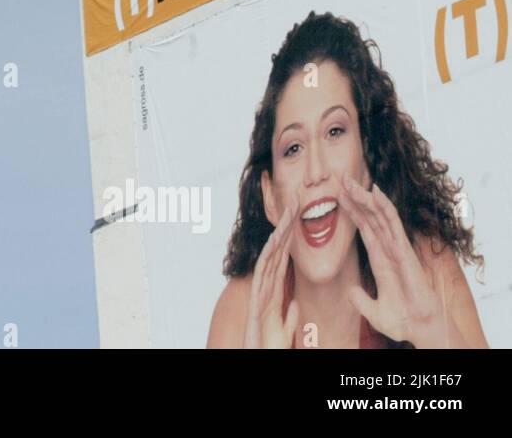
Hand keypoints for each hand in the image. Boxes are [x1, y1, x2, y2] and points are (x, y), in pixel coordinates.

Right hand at [243, 203, 300, 348]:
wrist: (258, 359)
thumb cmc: (268, 348)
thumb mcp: (284, 330)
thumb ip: (289, 315)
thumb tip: (294, 303)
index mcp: (275, 292)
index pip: (285, 256)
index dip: (292, 235)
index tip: (300, 213)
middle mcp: (266, 286)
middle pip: (278, 248)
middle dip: (287, 223)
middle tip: (297, 197)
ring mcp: (260, 290)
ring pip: (271, 254)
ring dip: (280, 232)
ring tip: (290, 209)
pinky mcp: (257, 299)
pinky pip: (263, 273)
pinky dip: (269, 255)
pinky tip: (275, 240)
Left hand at [338, 174, 445, 345]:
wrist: (419, 329)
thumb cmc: (402, 321)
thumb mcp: (373, 310)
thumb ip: (360, 299)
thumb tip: (350, 291)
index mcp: (380, 260)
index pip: (364, 229)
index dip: (353, 211)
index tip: (340, 194)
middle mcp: (388, 250)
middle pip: (370, 217)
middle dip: (356, 197)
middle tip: (341, 177)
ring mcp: (397, 249)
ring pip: (380, 216)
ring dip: (366, 197)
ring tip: (351, 179)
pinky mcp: (404, 252)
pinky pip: (394, 225)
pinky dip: (385, 207)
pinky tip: (376, 193)